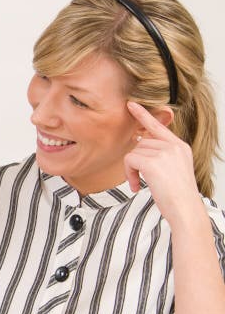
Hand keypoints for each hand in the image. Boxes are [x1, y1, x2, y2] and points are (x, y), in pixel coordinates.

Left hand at [124, 101, 203, 224]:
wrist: (185, 208)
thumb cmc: (177, 195)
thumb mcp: (173, 170)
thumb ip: (160, 156)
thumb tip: (138, 145)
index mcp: (180, 147)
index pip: (159, 126)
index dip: (143, 115)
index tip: (131, 105)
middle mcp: (174, 146)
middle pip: (141, 143)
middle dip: (135, 161)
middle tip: (137, 179)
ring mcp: (165, 153)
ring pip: (134, 152)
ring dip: (130, 170)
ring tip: (138, 184)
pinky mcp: (153, 162)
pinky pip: (130, 160)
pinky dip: (128, 174)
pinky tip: (135, 186)